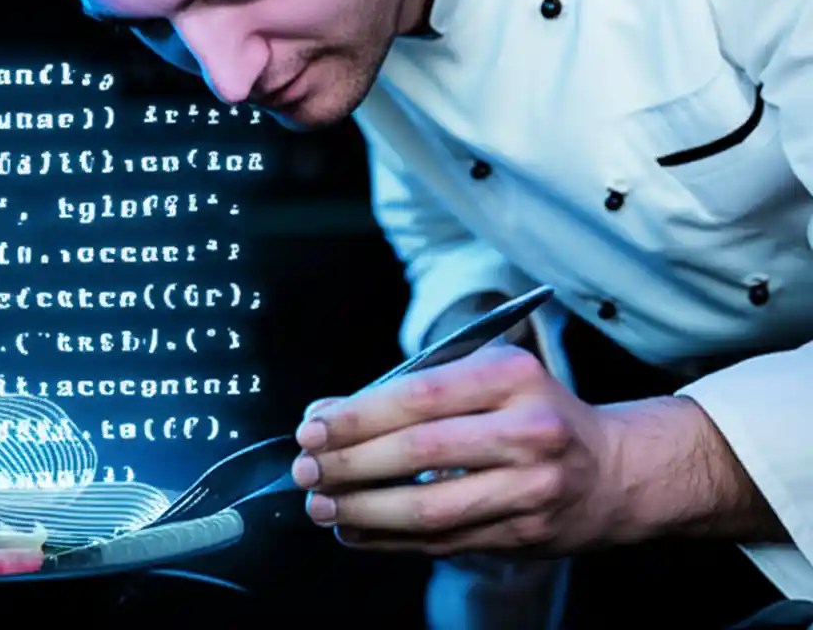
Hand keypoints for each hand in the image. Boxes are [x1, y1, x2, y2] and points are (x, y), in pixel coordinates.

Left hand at [291, 344, 625, 556]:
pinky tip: (354, 528)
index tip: (314, 427)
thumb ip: (410, 392)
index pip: (420, 396)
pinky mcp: (523, 533)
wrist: (612, 470)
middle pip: (420, 452)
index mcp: (513, 377)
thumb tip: (326, 413)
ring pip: (428, 507)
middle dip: (350, 463)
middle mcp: (529, 432)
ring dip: (362, 508)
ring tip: (320, 503)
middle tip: (306, 468)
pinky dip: (388, 538)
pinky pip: (441, 541)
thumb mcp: (484, 379)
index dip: (358, 416)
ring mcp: (530, 488)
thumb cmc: (532, 413)